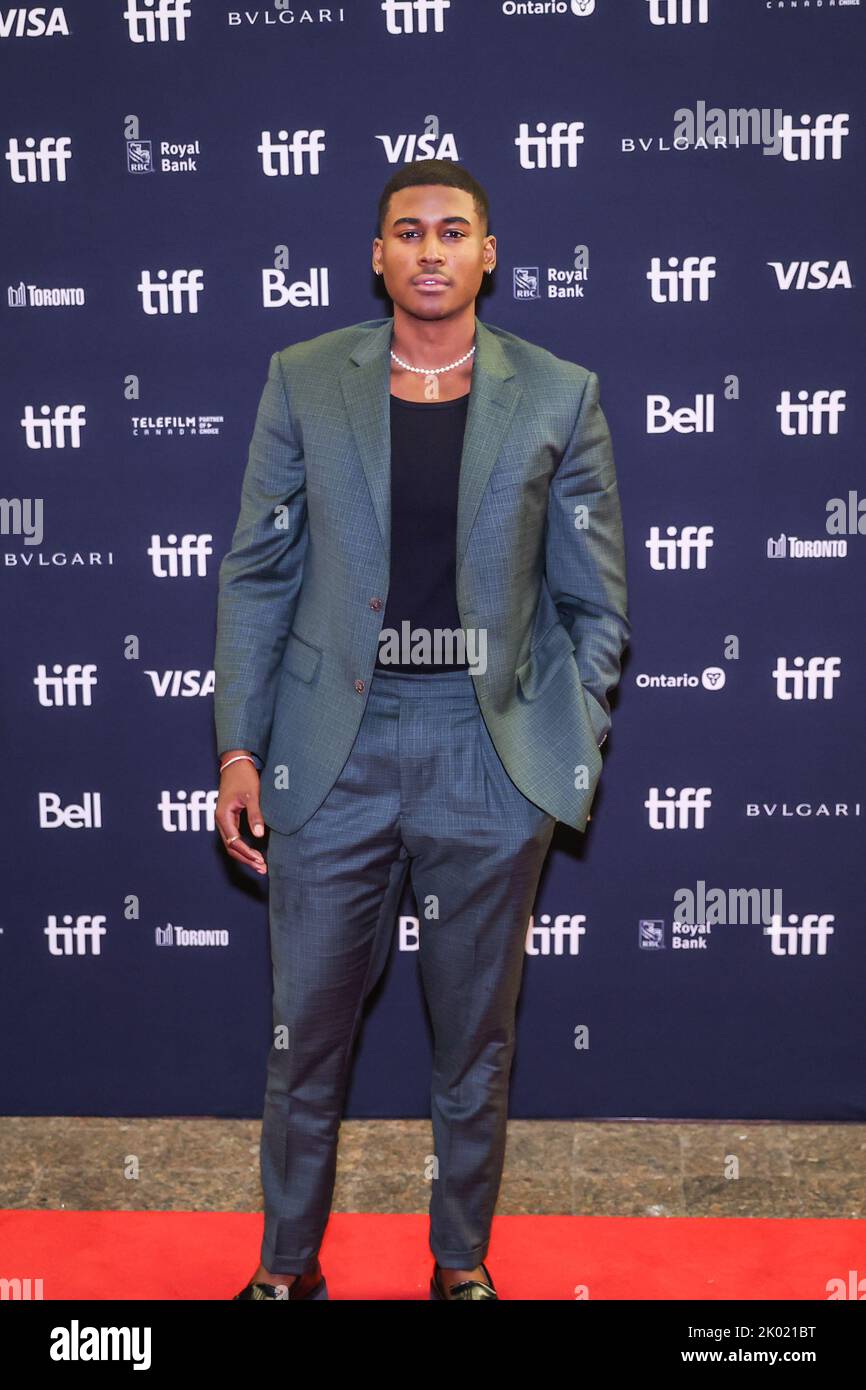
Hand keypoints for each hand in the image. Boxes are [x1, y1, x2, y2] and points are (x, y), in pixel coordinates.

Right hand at [216, 757, 266, 873]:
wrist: (235, 763)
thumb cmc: (243, 777)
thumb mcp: (252, 795)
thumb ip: (255, 815)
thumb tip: (258, 835)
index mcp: (223, 815)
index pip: (234, 842)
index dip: (247, 853)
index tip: (260, 860)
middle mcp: (220, 820)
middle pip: (231, 847)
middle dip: (246, 859)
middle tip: (262, 868)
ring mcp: (224, 820)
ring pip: (232, 844)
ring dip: (244, 855)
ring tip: (260, 864)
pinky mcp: (229, 818)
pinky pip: (234, 837)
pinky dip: (243, 847)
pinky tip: (254, 853)